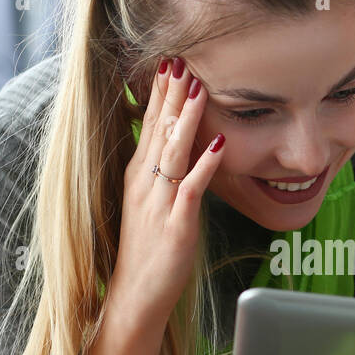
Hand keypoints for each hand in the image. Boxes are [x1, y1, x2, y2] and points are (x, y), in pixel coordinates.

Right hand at [110, 58, 226, 333]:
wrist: (136, 295)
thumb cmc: (148, 250)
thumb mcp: (152, 203)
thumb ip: (163, 173)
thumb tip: (179, 145)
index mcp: (139, 176)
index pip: (149, 126)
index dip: (160, 94)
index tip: (169, 63)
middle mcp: (145, 183)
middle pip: (159, 130)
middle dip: (171, 94)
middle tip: (181, 59)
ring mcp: (159, 203)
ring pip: (173, 152)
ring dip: (186, 119)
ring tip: (198, 87)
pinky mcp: (175, 224)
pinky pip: (191, 188)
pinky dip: (205, 164)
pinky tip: (218, 143)